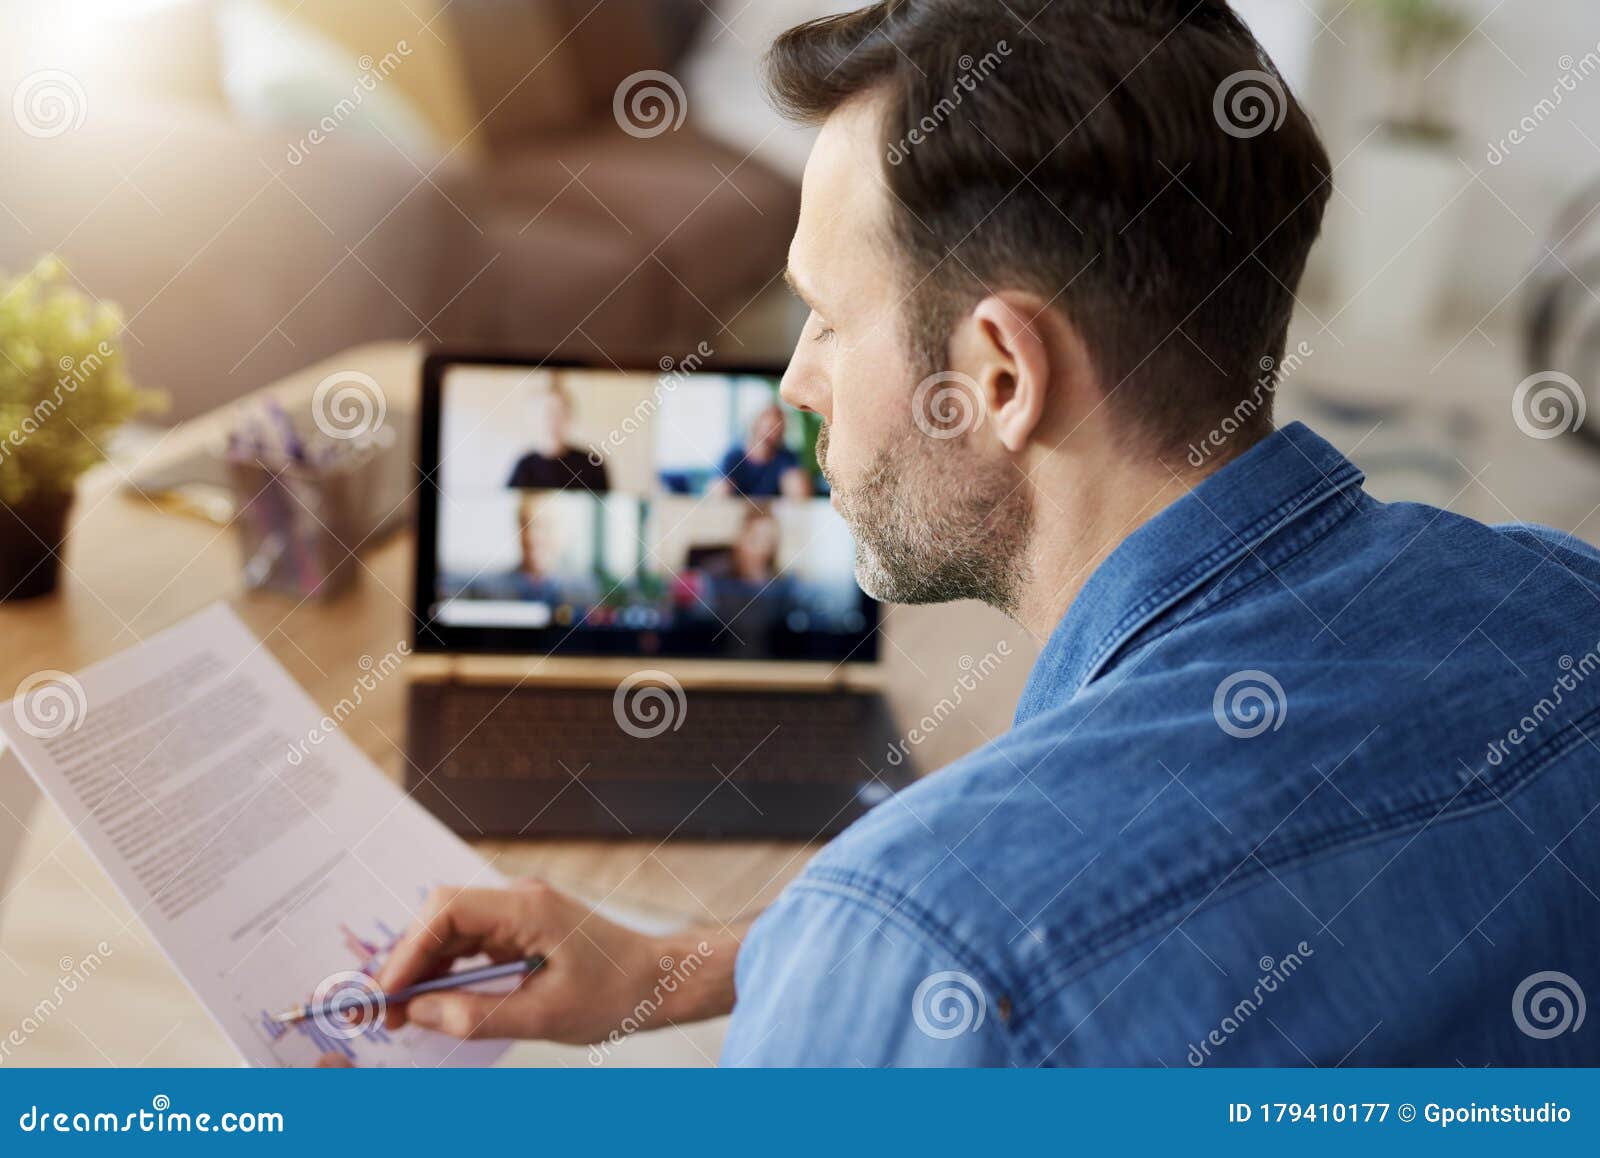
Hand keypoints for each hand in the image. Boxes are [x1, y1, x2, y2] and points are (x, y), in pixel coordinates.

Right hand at [374, 878, 737, 1044]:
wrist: (659, 980)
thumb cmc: (614, 994)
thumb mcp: (543, 1017)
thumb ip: (476, 1015)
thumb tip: (419, 1012)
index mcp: (528, 907)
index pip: (447, 910)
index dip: (409, 949)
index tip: (388, 991)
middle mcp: (519, 898)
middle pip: (442, 916)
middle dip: (408, 959)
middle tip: (383, 1009)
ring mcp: (520, 910)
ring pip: (452, 929)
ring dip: (424, 966)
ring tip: (400, 1012)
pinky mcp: (522, 927)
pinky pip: (472, 941)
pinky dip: (447, 968)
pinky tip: (432, 999)